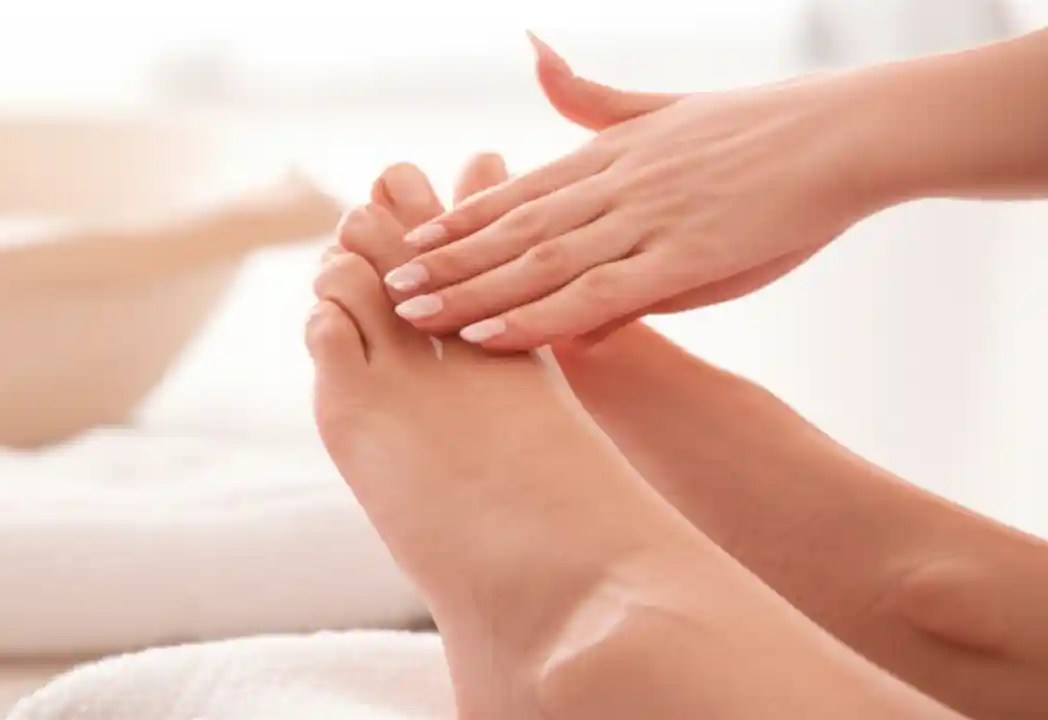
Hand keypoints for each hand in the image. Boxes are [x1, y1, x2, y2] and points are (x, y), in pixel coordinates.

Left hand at [382, 35, 880, 350]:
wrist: (846, 135)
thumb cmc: (764, 125)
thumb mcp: (664, 106)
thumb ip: (592, 96)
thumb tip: (532, 50)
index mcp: (611, 154)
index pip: (518, 192)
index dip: (459, 220)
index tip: (407, 242)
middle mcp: (615, 185)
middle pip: (512, 229)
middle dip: (445, 261)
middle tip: (385, 286)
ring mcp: (645, 221)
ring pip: (538, 263)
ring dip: (472, 291)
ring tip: (415, 314)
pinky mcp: (683, 261)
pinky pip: (595, 296)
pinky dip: (538, 315)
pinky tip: (492, 333)